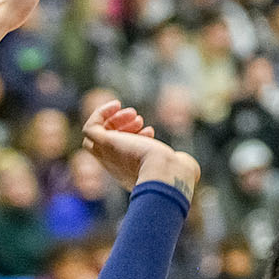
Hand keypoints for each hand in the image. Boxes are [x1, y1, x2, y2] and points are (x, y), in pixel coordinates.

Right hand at [80, 99, 200, 194]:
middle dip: (121, 126)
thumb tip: (189, 165)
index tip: (150, 130)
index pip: (120, 152)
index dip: (133, 137)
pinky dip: (100, 113)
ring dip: (114, 120)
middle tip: (139, 118)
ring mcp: (108, 156)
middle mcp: (115, 166)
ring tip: (134, 114)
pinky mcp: (104, 145)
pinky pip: (89, 127)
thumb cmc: (175, 171)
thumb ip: (179, 166)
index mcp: (128, 173)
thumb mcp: (176, 168)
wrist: (166, 173)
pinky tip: (115, 104)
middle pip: (105, 143)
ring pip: (96, 136)